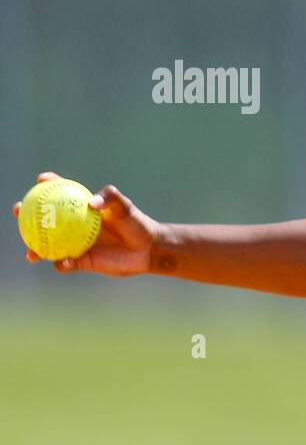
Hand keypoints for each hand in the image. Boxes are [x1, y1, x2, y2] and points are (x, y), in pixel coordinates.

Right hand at [13, 171, 160, 276]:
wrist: (147, 249)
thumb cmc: (136, 223)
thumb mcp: (125, 208)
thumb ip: (111, 199)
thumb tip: (92, 202)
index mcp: (80, 208)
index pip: (60, 192)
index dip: (48, 184)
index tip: (42, 180)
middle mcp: (73, 226)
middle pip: (43, 219)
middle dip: (26, 215)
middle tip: (20, 211)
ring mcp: (75, 244)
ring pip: (47, 245)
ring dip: (35, 248)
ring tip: (30, 252)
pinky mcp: (81, 261)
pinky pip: (65, 264)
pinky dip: (62, 264)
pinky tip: (64, 263)